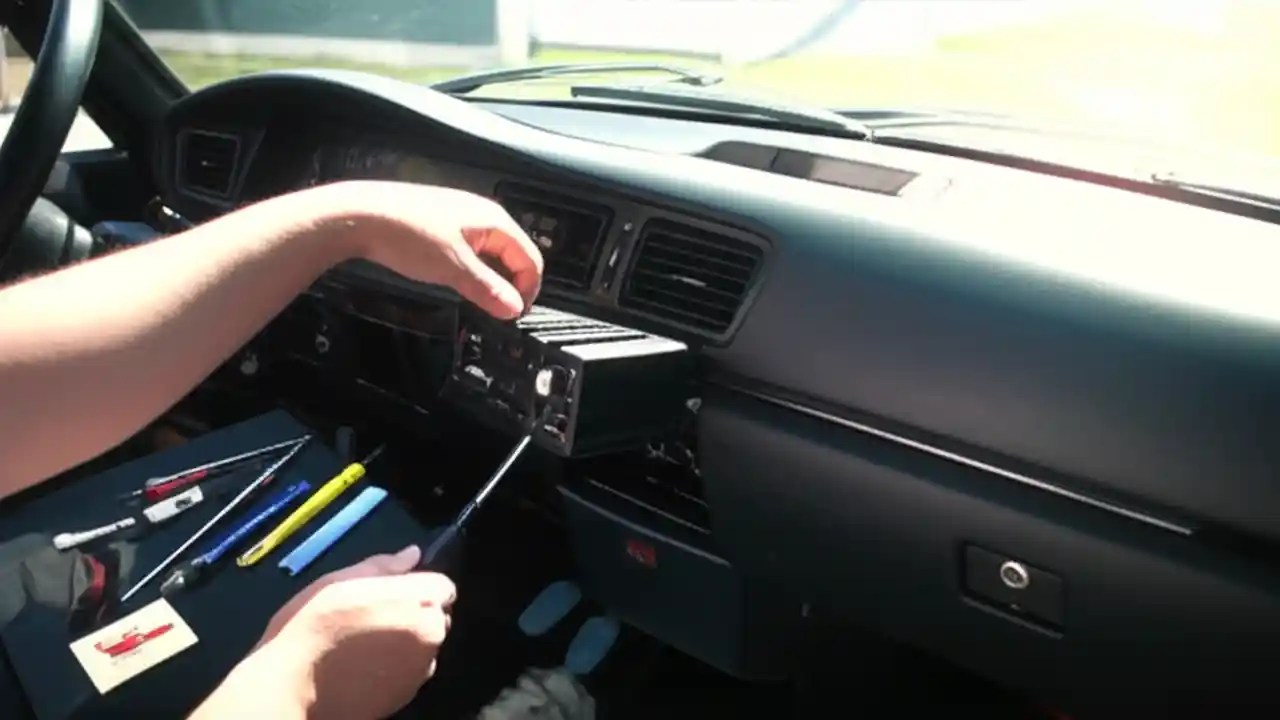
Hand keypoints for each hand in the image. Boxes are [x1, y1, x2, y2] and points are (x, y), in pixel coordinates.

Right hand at [254, 545, 455, 719]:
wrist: (292, 686)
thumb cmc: (313, 627)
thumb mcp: (340, 581)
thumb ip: (384, 566)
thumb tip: (411, 555)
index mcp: (420, 600)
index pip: (442, 586)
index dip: (418, 586)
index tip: (393, 592)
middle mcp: (431, 636)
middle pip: (435, 617)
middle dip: (415, 614)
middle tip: (374, 617)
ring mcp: (420, 670)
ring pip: (423, 647)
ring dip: (406, 643)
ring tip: (364, 645)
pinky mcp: (407, 696)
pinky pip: (409, 673)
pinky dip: (395, 669)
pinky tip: (363, 667)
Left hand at [321, 181, 543, 318]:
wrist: (360, 215)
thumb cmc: (409, 235)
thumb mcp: (453, 268)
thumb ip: (488, 289)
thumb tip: (515, 309)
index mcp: (494, 219)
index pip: (530, 258)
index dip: (528, 289)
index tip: (514, 315)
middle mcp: (482, 214)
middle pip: (513, 254)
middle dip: (511, 284)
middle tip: (497, 311)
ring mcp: (462, 217)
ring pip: (491, 254)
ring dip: (490, 278)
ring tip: (476, 298)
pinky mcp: (442, 224)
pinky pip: (471, 250)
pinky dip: (472, 269)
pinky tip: (455, 280)